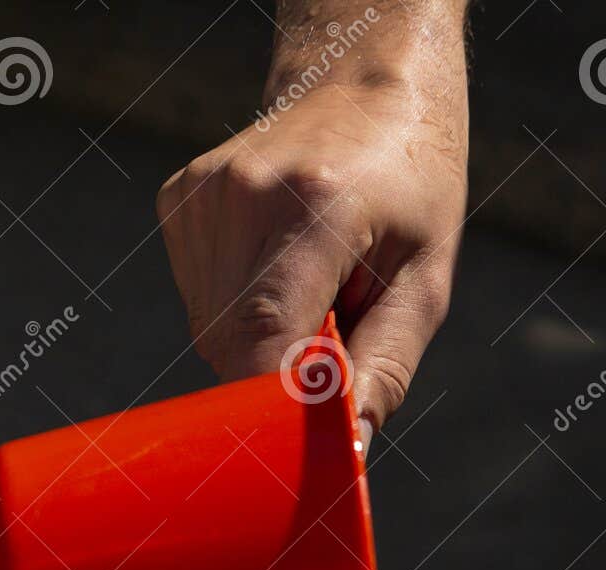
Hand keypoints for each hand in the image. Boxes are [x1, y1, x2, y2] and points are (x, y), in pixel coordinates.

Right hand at [156, 4, 468, 436]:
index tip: (305, 447)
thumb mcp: (427, 280)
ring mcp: (200, 195)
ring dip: (261, 344)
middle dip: (280, 379)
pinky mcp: (178, 200)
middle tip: (334, 353)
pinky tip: (281, 268)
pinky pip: (202, 302)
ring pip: (211, 335)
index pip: (264, 341)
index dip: (278, 409)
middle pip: (233, 351)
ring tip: (313, 293)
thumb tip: (351, 451)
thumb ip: (386, 367)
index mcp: (311, 207)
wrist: (366, 82)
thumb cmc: (411, 185)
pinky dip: (241, 310)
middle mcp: (241, 195)